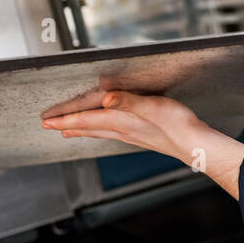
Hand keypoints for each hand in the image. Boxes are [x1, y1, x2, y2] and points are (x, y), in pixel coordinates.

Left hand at [41, 90, 207, 166]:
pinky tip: (105, 131)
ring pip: (99, 132)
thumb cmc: (178, 125)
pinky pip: (112, 134)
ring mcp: (132, 135)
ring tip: (69, 131)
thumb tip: (105, 98)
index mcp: (122, 121)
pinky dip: (100, 131)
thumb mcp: (153, 107)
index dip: (66, 118)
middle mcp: (123, 130)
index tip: (48, 121)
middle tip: (49, 126)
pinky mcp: (142, 137)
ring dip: (82, 130)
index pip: (87, 119)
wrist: (196, 145)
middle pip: (88, 127)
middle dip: (68, 125)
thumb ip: (128, 101)